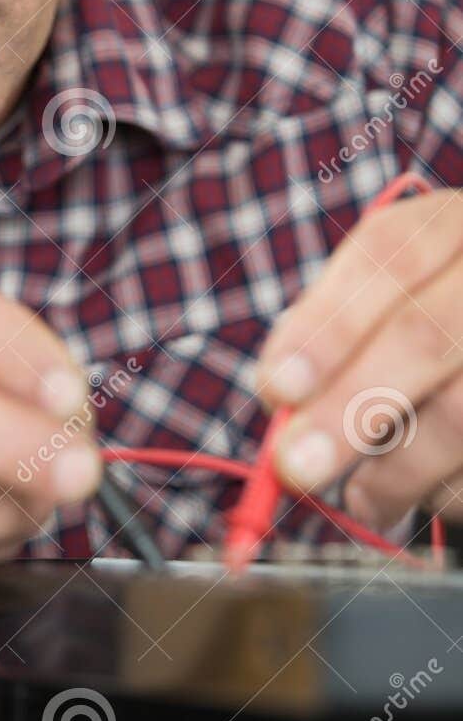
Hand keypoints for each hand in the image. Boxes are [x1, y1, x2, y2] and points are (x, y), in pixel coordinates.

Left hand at [255, 190, 462, 530]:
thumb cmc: (440, 317)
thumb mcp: (396, 291)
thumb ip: (339, 327)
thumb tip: (278, 392)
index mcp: (453, 223)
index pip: (388, 256)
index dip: (327, 324)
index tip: (276, 387)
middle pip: (424, 336)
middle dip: (348, 408)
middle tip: (295, 467)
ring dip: (397, 471)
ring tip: (361, 496)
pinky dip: (447, 491)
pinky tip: (428, 493)